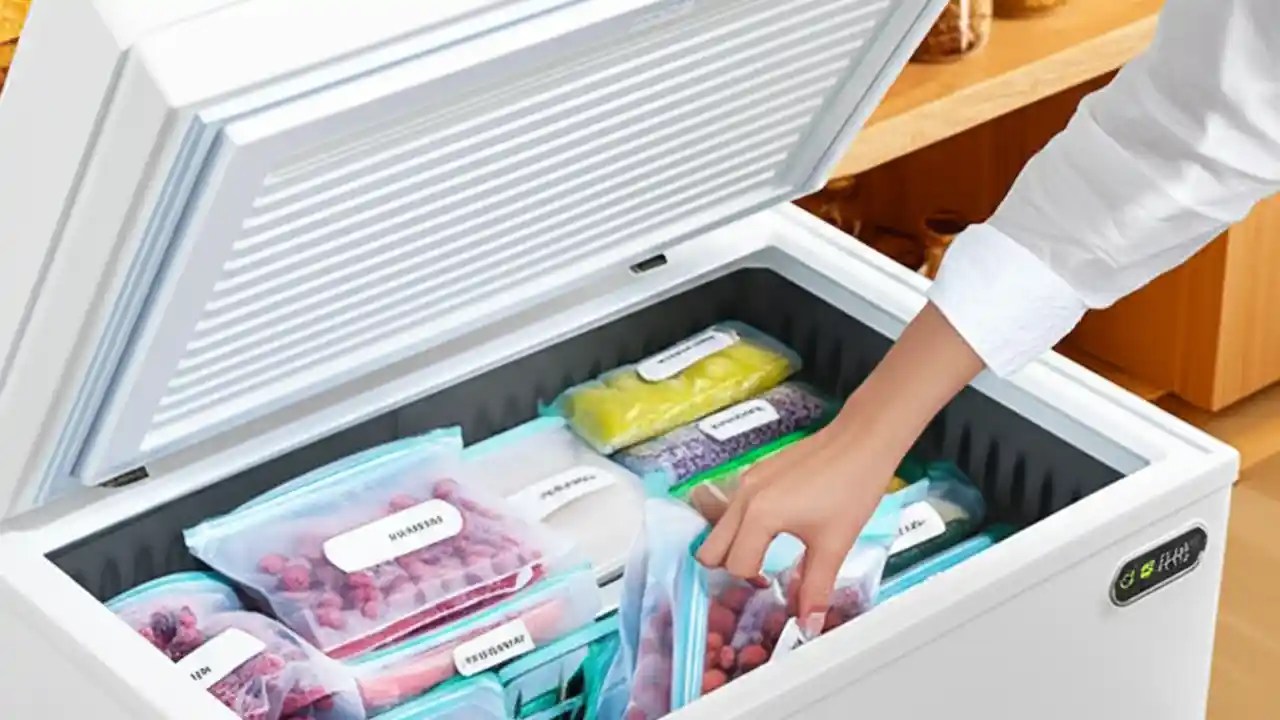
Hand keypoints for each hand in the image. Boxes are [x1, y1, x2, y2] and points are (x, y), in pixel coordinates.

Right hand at [696, 302, 985, 627]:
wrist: (862, 440)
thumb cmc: (851, 487)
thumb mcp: (834, 543)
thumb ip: (815, 588)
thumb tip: (808, 625)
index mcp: (758, 515)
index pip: (736, 566)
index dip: (754, 584)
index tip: (775, 586)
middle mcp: (743, 497)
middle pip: (710, 548)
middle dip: (729, 568)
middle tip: (761, 574)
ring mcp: (746, 481)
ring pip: (719, 527)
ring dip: (734, 547)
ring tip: (766, 553)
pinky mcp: (756, 473)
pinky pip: (734, 509)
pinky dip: (743, 527)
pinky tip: (776, 528)